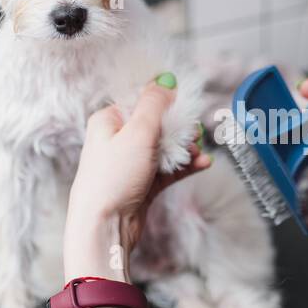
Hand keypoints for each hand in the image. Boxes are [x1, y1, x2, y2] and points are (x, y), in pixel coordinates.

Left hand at [63, 80, 209, 276]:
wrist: (104, 227)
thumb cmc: (113, 179)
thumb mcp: (137, 132)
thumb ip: (154, 103)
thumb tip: (166, 80)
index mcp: (109, 120)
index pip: (142, 100)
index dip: (167, 102)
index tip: (186, 108)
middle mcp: (118, 139)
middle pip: (159, 123)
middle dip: (181, 129)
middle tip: (194, 136)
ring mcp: (132, 163)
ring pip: (167, 147)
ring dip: (187, 148)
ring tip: (198, 155)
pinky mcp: (143, 184)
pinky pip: (170, 168)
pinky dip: (186, 165)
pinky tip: (203, 164)